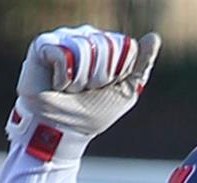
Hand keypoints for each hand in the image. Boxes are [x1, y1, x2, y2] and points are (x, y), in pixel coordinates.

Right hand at [6, 25, 160, 164]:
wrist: (62, 131)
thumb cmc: (91, 113)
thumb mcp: (124, 91)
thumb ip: (140, 66)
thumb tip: (153, 37)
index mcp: (106, 45)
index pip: (126, 46)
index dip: (119, 73)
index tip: (105, 87)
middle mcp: (86, 36)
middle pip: (107, 45)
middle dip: (100, 77)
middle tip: (86, 90)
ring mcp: (64, 38)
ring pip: (85, 48)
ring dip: (80, 80)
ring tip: (70, 89)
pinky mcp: (43, 45)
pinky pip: (63, 53)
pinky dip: (63, 78)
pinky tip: (57, 85)